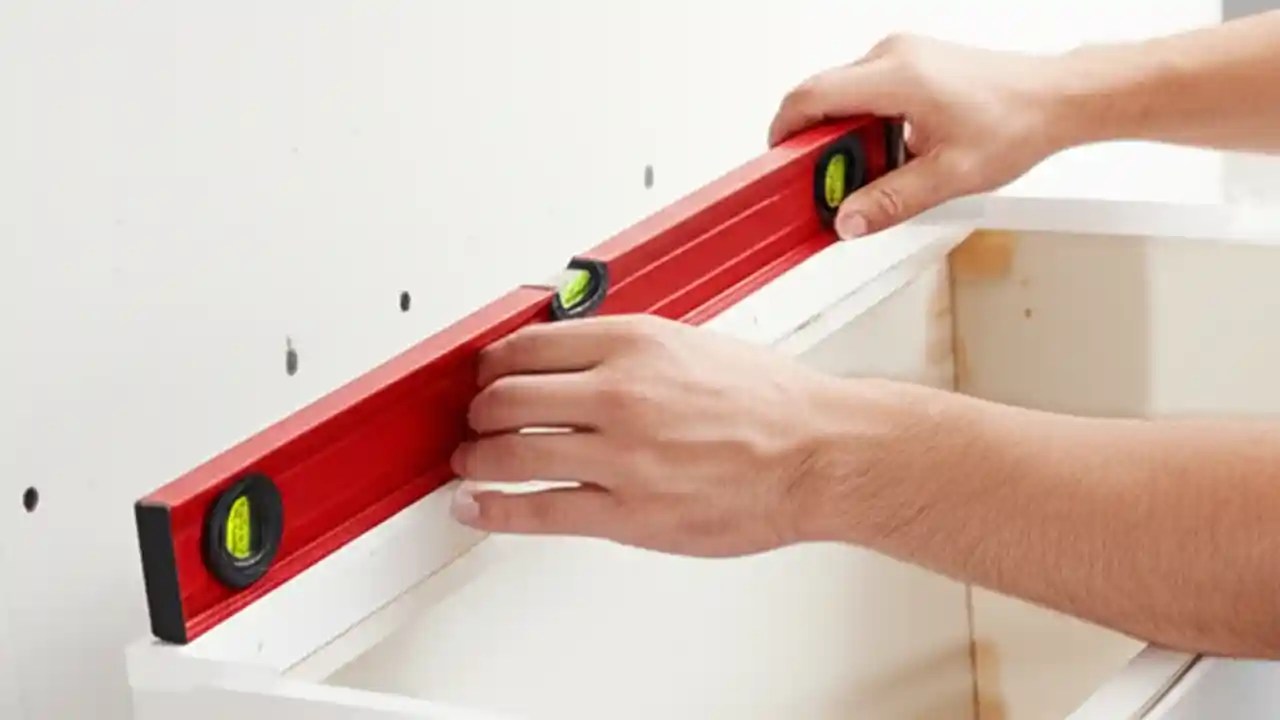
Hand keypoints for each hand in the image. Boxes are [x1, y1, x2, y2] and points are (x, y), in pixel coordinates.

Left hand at [448, 314, 907, 556]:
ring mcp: (620, 456)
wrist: (816, 453)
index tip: (488, 374)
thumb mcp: (692, 344)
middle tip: (475, 421)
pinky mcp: (628, 512)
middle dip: (478, 412)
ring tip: (471, 464)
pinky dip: (495, 509)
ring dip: (476, 459)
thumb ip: (628, 351)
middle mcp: (619, 394)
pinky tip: (480, 506)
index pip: (528, 346)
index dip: (493, 364)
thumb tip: (575, 359)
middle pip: (506, 397)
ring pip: (510, 454)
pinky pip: (538, 510)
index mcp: (634, 343)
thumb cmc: (769, 402)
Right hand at [769, 34, 1073, 236]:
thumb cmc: (1015, 121)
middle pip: (822, 97)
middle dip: (817, 145)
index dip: (784, 133)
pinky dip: (864, 126)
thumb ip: (891, 202)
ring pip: (844, 96)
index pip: (811, 97)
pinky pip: (866, 93)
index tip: (778, 164)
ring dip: (844, 138)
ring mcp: (901, 56)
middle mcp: (892, 56)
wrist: (1056, 98)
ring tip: (869, 175)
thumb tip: (849, 220)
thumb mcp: (948, 176)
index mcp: (895, 76)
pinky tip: (888, 155)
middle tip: (829, 185)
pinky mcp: (911, 64)